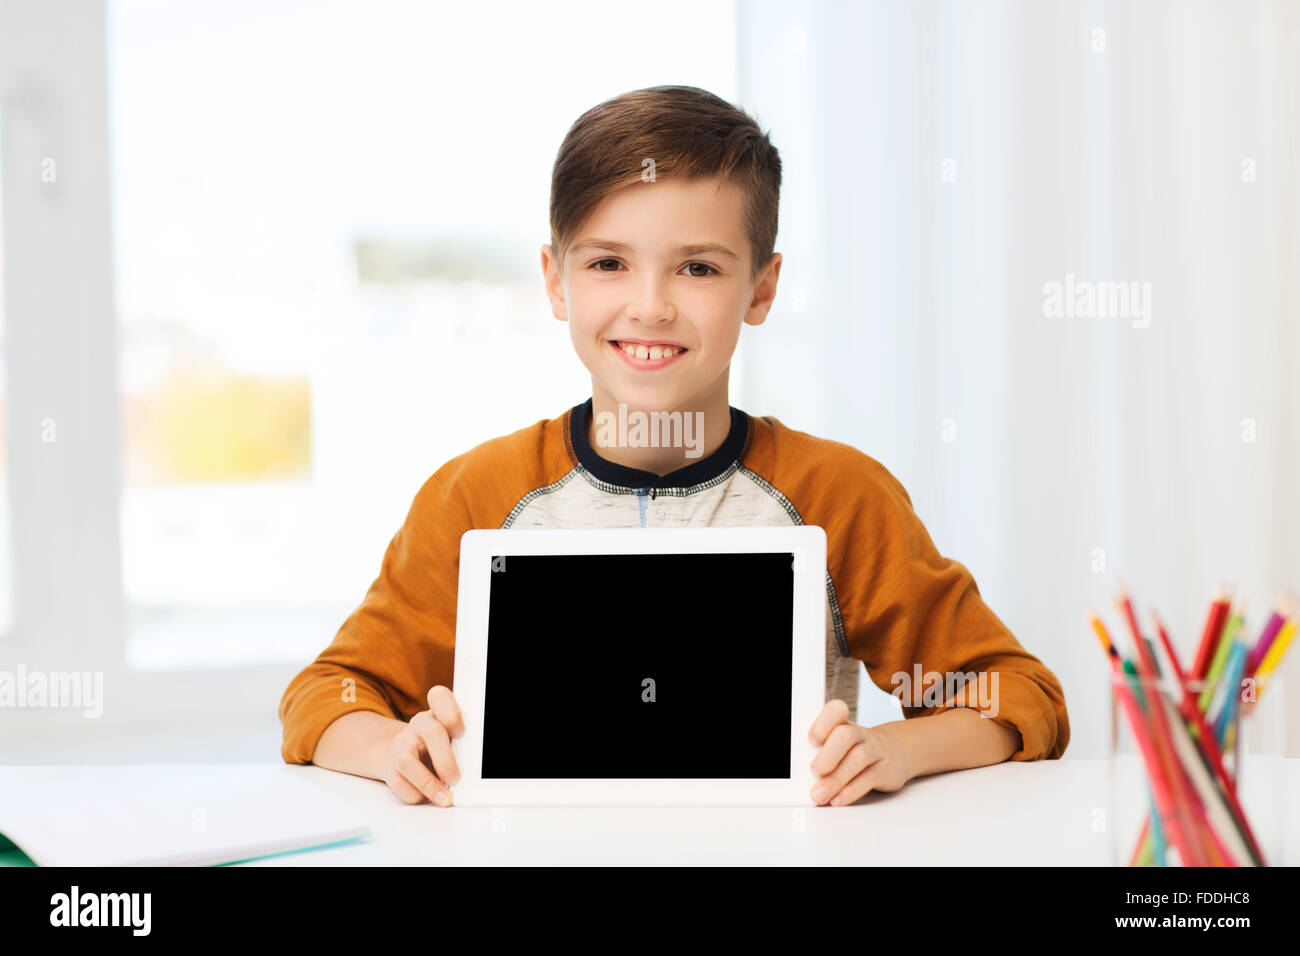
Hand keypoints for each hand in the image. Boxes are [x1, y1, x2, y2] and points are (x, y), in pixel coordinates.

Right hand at [380, 685, 464, 805]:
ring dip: (428, 783)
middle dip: (445, 759)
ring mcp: (401, 745)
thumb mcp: (450, 737)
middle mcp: (418, 725)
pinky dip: (416, 794)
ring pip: (407, 761)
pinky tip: (428, 797)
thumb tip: (477, 771)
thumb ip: (462, 746)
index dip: (451, 713)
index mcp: (437, 713)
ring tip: (445, 798)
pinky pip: (399, 782)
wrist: (403, 753)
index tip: (461, 733)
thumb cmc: (435, 746)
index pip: (439, 697)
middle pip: (431, 732)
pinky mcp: (390, 767)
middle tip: (456, 778)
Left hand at [807, 699, 909, 805]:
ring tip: (821, 794)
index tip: (811, 742)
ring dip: (836, 779)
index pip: (835, 711)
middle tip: (814, 773)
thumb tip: (800, 776)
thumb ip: (820, 754)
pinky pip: (870, 778)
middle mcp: (859, 734)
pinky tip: (838, 799)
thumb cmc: (856, 748)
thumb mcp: (838, 743)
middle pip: (845, 736)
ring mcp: (875, 750)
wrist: (896, 750)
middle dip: (827, 756)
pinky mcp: (885, 770)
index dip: (822, 725)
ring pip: (858, 758)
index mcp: (843, 723)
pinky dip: (851, 791)